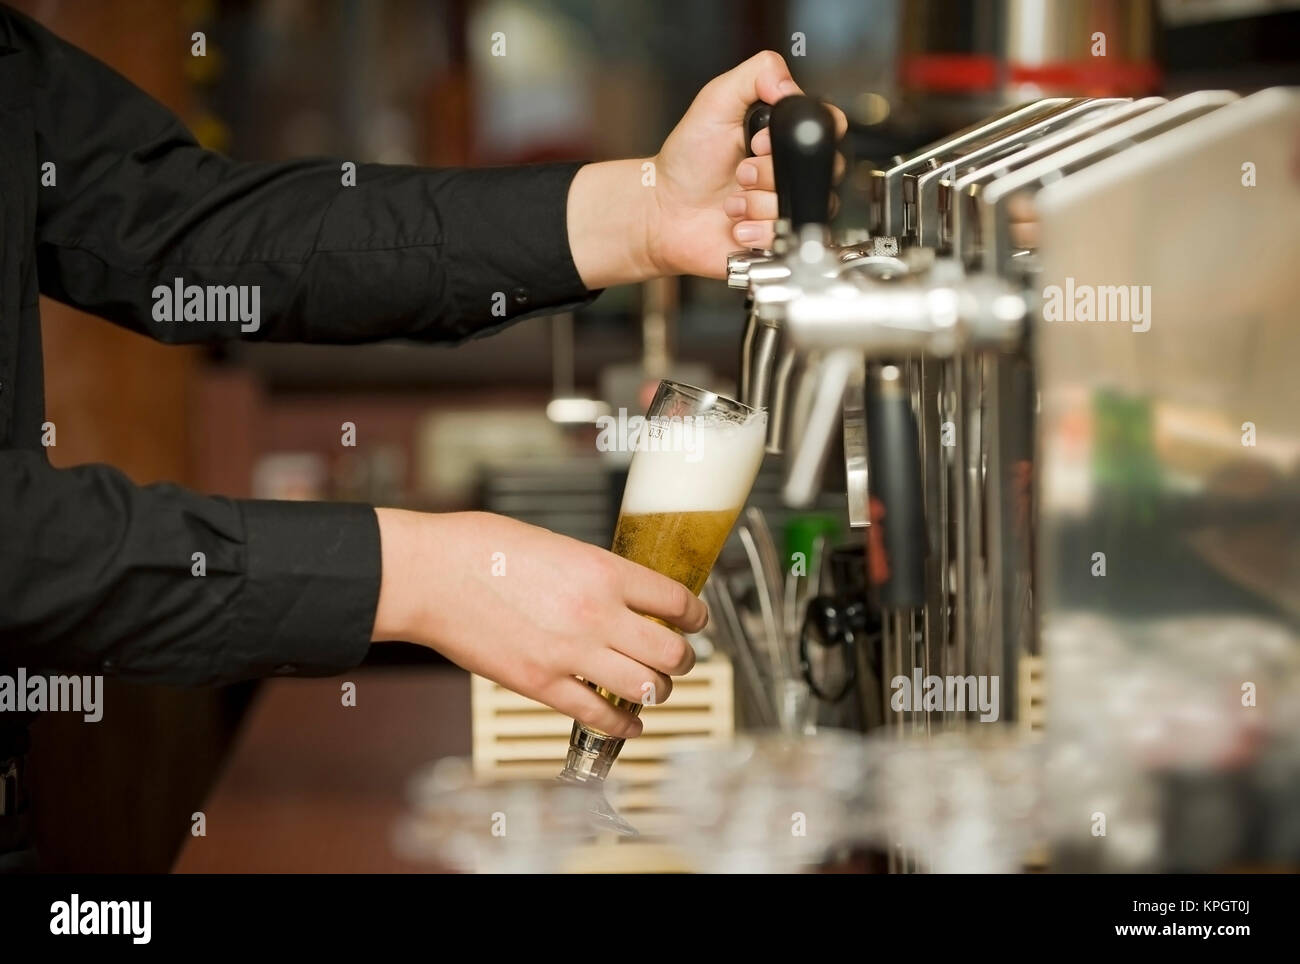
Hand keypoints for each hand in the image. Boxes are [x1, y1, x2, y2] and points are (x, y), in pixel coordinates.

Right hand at [371, 509, 704, 737]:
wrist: (430, 575)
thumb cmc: (479, 549)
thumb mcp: (555, 544)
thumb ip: (593, 572)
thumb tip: (619, 592)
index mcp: (602, 572)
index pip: (676, 601)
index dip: (696, 615)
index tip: (695, 620)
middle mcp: (596, 615)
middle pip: (672, 652)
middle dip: (683, 658)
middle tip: (679, 657)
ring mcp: (571, 654)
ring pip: (647, 689)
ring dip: (660, 691)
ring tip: (656, 687)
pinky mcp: (542, 685)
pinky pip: (601, 716)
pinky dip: (625, 724)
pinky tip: (630, 721)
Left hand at [567, 51, 847, 286]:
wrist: (664, 212)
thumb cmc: (687, 162)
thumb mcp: (717, 101)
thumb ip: (757, 75)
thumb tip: (789, 83)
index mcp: (786, 137)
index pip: (830, 126)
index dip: (800, 136)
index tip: (760, 141)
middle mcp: (794, 172)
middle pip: (821, 169)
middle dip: (769, 172)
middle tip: (740, 172)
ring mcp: (790, 207)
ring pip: (805, 205)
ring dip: (759, 203)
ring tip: (732, 202)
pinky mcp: (782, 241)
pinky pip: (790, 236)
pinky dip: (757, 231)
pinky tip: (736, 226)